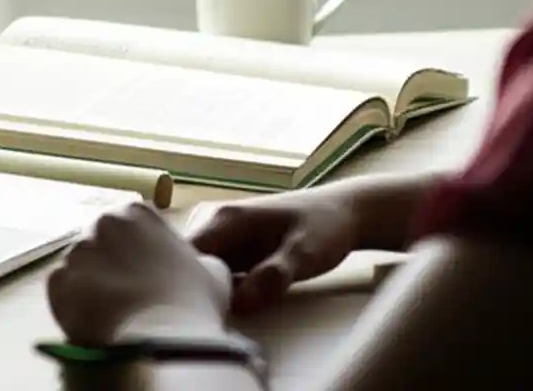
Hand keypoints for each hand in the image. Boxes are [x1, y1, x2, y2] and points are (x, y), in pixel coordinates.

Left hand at [47, 203, 231, 346]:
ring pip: (82, 266)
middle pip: (103, 241)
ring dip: (93, 282)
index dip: (143, 249)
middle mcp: (99, 224)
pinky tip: (97, 318)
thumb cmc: (192, 301)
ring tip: (114, 310)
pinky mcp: (56, 284)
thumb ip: (196, 258)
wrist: (160, 340)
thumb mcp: (212, 270)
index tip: (151, 271)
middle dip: (112, 262)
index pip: (133, 224)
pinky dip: (76, 302)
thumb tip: (189, 267)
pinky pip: (64, 290)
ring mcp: (74, 253)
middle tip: (130, 291)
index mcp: (136, 212)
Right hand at [189, 187, 356, 313]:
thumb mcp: (306, 251)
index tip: (195, 309)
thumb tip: (241, 303)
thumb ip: (275, 274)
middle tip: (206, 320)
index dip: (185, 281)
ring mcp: (230, 243)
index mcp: (228, 220)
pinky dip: (223, 294)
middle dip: (192, 291)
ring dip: (207, 294)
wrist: (348, 213)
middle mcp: (220, 228)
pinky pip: (220, 277)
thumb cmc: (327, 225)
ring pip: (203, 272)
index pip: (186, 251)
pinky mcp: (240, 256)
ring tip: (215, 319)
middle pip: (189, 263)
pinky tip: (231, 312)